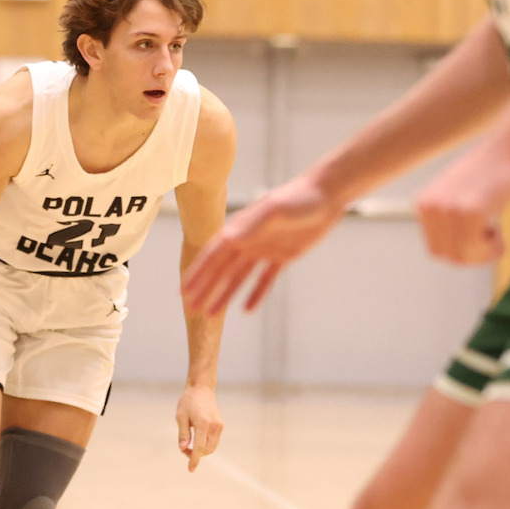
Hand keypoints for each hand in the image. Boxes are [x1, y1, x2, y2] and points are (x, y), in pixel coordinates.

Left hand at [175, 383, 221, 469]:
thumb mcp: (180, 416)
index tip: (190, 469)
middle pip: (206, 450)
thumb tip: (183, 448)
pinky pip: (214, 441)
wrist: (202, 388)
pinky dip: (206, 445)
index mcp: (203, 424)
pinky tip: (197, 440)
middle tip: (184, 450)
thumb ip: (183, 433)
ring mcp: (219, 426)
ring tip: (189, 445)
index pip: (199, 448)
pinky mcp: (221, 425)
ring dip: (201, 451)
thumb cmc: (188, 401)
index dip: (194, 460)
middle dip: (196, 455)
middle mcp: (214, 426)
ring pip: (212, 447)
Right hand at [181, 175, 340, 314]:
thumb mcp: (274, 210)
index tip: (183, 289)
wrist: (326, 195)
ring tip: (211, 313)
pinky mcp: (282, 256)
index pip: (213, 255)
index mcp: (241, 228)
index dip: (197, 273)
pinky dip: (256, 294)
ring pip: (238, 277)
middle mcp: (248, 240)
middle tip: (191, 308)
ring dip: (224, 294)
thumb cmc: (298, 198)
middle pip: (221, 269)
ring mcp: (264, 249)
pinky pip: (265, 279)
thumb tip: (227, 238)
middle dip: (205, 288)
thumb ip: (252, 225)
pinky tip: (246, 310)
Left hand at [414, 140, 509, 264]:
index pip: (436, 249)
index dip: (462, 252)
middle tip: (493, 238)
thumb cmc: (492, 173)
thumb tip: (451, 254)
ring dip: (484, 253)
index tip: (481, 238)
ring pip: (461, 256)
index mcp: (424, 204)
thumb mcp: (457, 196)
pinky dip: (492, 249)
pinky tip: (499, 231)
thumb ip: (448, 221)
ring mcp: (447, 209)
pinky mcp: (468, 211)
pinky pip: (475, 249)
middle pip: (447, 256)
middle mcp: (429, 206)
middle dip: (473, 255)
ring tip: (496, 233)